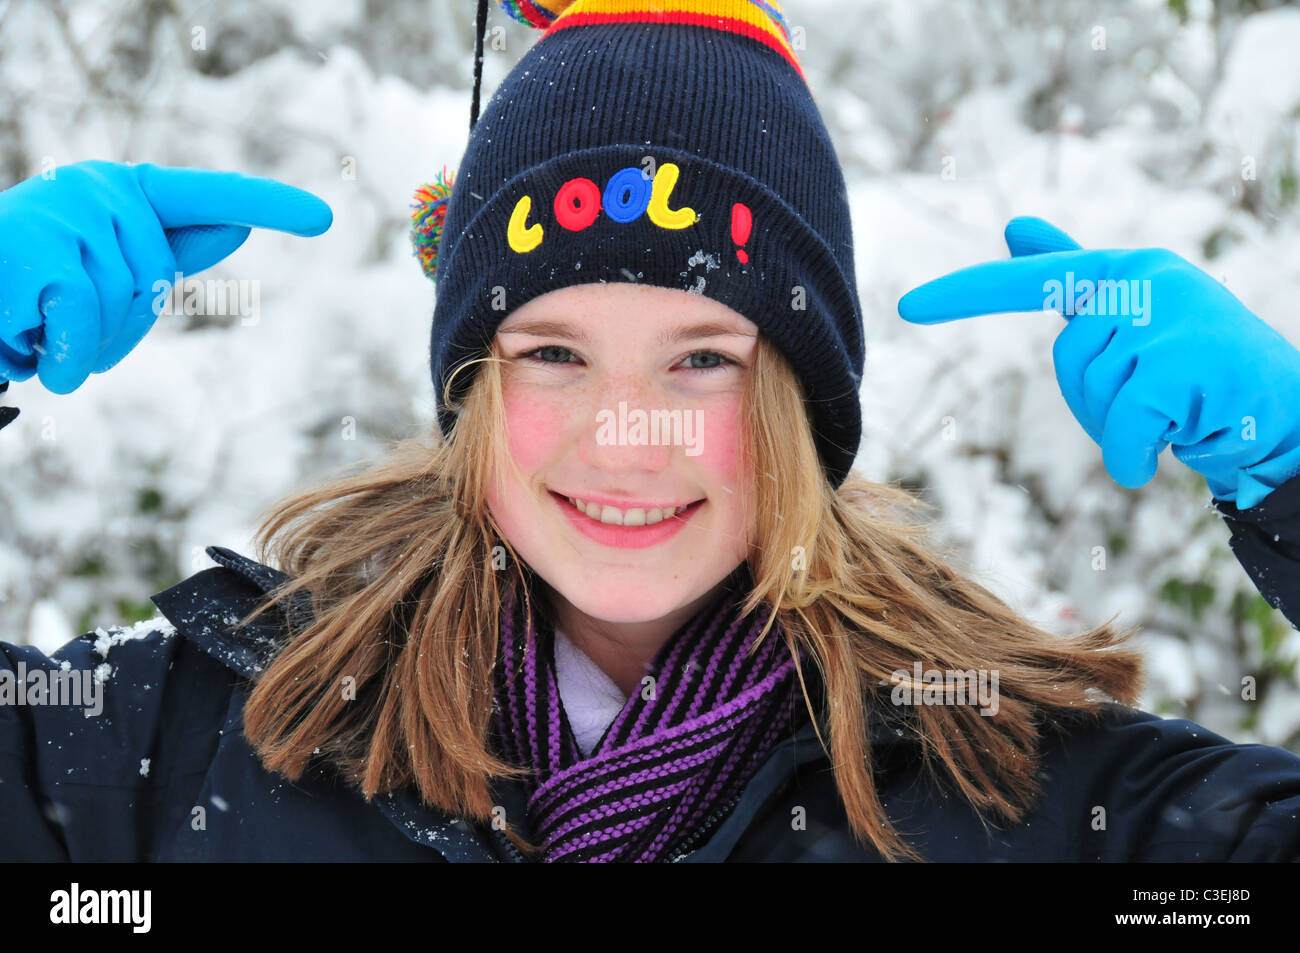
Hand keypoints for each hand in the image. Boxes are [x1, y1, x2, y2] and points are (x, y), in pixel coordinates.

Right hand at [0, 160, 331, 394]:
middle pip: (155, 283)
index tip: (325, 217)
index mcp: (125, 191)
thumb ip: (170, 249)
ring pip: (122, 303)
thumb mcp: (111, 274)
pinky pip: (82, 315)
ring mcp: (66, 209)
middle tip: (57, 321)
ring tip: (33, 323)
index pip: (207, 196)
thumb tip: (236, 222)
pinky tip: (31, 349)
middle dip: (113, 325)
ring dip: (80, 341)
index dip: (268, 204)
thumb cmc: (35, 291)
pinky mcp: (36, 244)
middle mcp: (98, 186)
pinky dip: (62, 353)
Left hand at [896, 216, 1299, 508]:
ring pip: (1094, 396)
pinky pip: (1122, 431)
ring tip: (1178, 413)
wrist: (1283, 416)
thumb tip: (1014, 228)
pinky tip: (1173, 448)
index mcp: (1128, 269)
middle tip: (1156, 400)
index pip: (1035, 281)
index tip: (906, 305)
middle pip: (1068, 360)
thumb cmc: (1201, 367)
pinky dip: (1135, 457)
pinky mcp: (1180, 369)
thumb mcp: (1137, 315)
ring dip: (1124, 428)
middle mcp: (1149, 279)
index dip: (967, 295)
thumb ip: (1073, 277)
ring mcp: (1170, 320)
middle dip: (1100, 398)